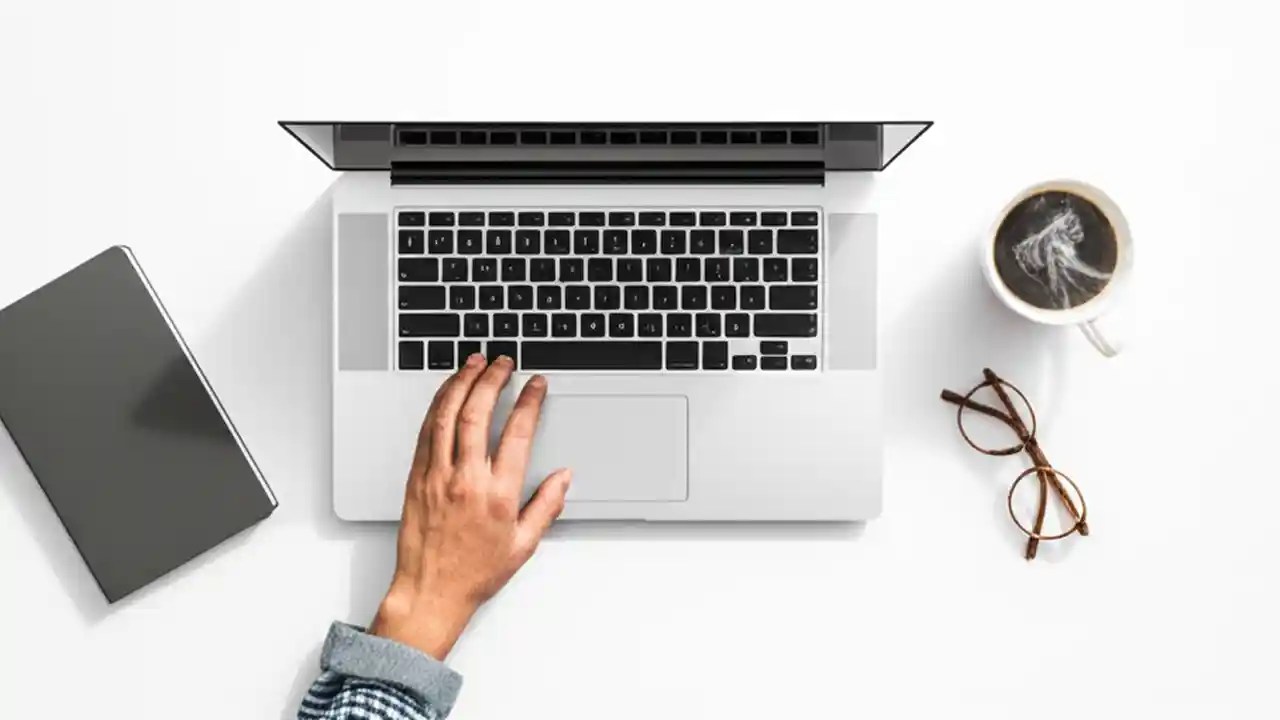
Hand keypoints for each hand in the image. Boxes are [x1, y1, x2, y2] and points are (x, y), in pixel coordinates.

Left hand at [369, 353, 570, 659]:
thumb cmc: (474, 573)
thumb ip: (547, 506)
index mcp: (497, 495)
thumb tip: (563, 478)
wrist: (430, 592)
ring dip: (461, 384)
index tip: (536, 384)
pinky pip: (426, 432)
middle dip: (492, 380)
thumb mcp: (524, 544)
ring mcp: (436, 476)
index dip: (529, 401)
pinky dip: (437, 406)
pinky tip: (447, 393)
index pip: (518, 433)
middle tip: (502, 363)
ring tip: (473, 364)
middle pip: (478, 414)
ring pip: (446, 416)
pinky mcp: (416, 478)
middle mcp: (465, 480)